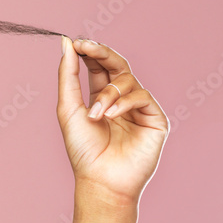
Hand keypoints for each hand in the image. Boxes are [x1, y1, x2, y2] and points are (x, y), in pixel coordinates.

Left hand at [57, 36, 167, 203]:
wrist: (100, 179)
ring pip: (127, 81)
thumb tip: (66, 43)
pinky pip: (142, 96)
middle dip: (101, 53)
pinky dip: (124, 102)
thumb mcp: (68, 108)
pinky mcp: (155, 118)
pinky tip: (110, 116)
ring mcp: (139, 109)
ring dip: (108, 94)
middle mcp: (122, 101)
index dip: (89, 53)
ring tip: (96, 115)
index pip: (99, 67)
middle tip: (86, 46)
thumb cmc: (83, 150)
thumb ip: (68, 76)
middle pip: (117, 65)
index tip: (77, 43)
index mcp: (101, 99)